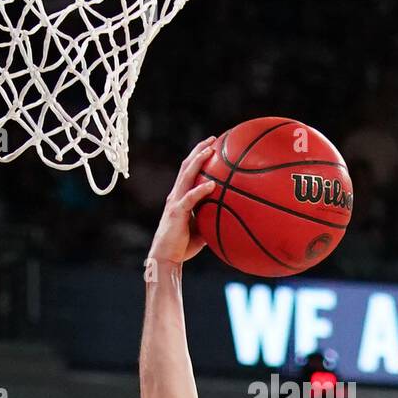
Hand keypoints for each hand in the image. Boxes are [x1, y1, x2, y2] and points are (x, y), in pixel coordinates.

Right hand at [145, 137, 216, 275]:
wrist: (166, 258)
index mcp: (180, 197)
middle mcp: (176, 195)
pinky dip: (201, 190)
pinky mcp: (176, 212)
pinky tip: (212, 184)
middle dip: (199, 150)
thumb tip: (231, 217)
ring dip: (198, 161)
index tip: (211, 146)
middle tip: (213, 139)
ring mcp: (175, 202)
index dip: (198, 157)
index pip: (188, 172)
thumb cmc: (183, 247)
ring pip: (186, 175)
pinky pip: (190, 198)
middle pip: (186, 166)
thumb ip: (212, 219)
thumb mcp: (201, 230)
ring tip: (211, 150)